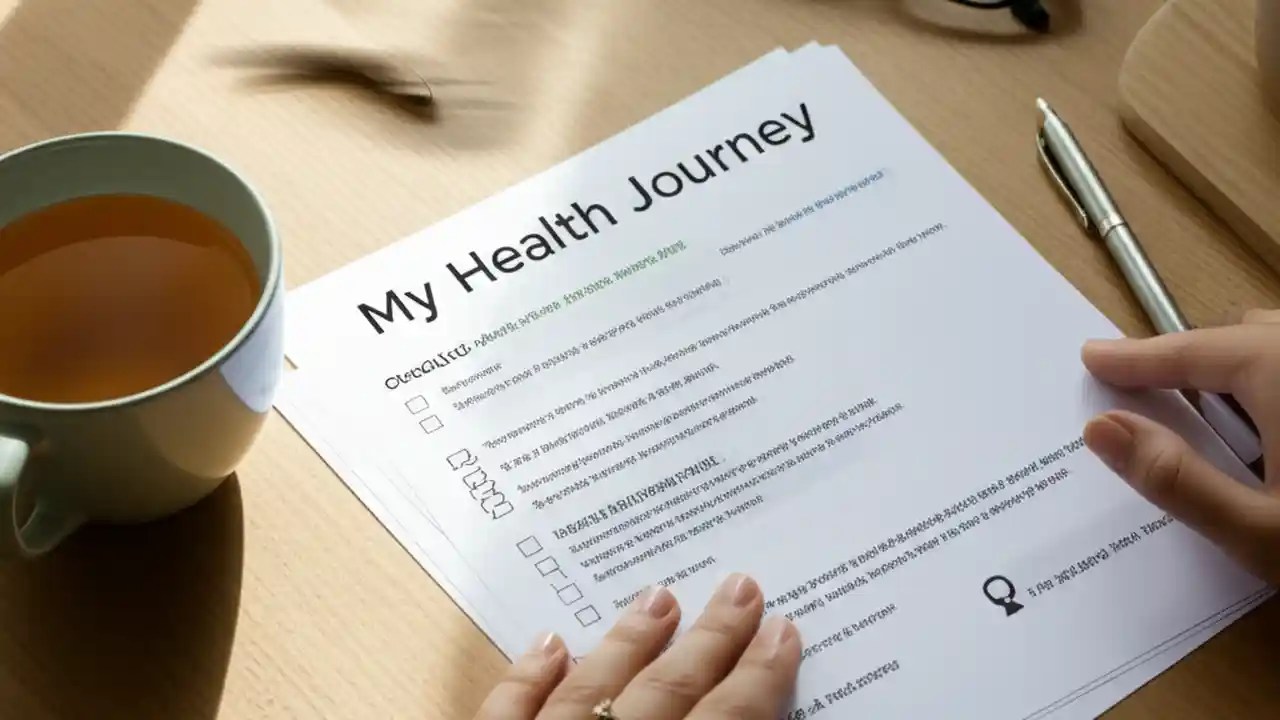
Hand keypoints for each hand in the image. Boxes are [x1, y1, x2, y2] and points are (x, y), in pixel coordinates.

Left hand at [472, 574, 801, 719]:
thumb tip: (762, 710)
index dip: (759, 676)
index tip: (783, 630)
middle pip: (666, 693)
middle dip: (710, 641)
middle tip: (740, 587)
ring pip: (590, 691)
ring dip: (627, 642)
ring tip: (658, 597)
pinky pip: (504, 714)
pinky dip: (528, 678)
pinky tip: (549, 643)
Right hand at [1082, 309, 1279, 580]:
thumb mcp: (1262, 531)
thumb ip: (1178, 479)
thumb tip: (1100, 429)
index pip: (1194, 352)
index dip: (1137, 358)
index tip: (1092, 357)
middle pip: (1243, 340)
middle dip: (1193, 363)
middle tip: (1149, 396)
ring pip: (1277, 351)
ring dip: (1242, 376)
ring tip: (1212, 421)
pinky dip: (1272, 393)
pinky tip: (1266, 441)